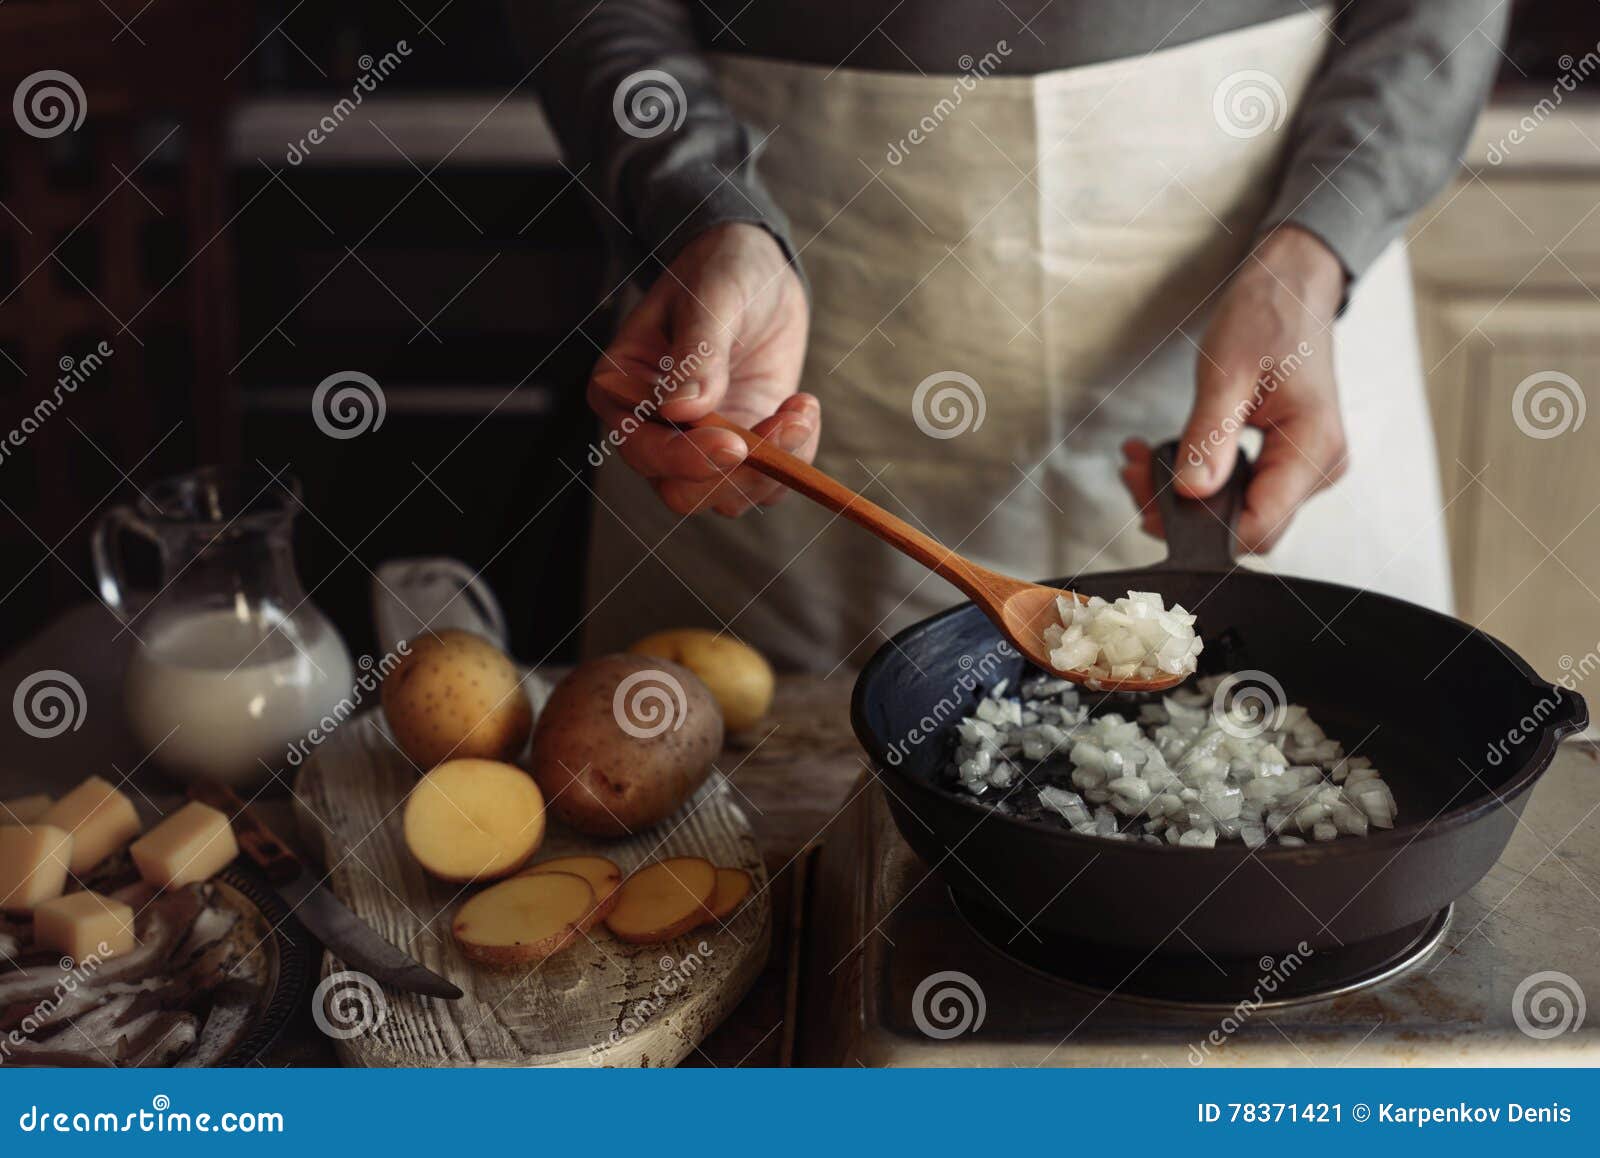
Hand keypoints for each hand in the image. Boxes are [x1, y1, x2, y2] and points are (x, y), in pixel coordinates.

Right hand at [588, 223, 814, 516]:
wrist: (757, 273)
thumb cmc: (720, 271)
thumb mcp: (711, 298)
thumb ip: (698, 354)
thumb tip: (684, 410)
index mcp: (622, 389)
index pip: (641, 447)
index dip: (685, 456)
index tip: (734, 443)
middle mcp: (653, 428)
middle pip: (681, 490)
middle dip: (735, 475)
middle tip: (783, 430)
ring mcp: (698, 443)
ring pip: (726, 497)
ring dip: (773, 469)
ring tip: (801, 409)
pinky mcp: (742, 446)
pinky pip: (764, 481)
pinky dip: (793, 459)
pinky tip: (803, 407)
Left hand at [1121, 225, 1347, 553]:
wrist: (1292, 284)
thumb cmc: (1271, 312)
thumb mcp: (1227, 372)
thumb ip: (1209, 437)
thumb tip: (1191, 491)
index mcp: (1313, 449)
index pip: (1258, 528)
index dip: (1203, 528)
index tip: (1154, 503)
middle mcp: (1316, 466)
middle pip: (1244, 525)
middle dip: (1182, 509)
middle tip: (1136, 473)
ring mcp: (1303, 466)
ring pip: (1236, 509)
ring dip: (1183, 493)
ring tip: (1143, 461)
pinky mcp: (1284, 459)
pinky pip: (1238, 487)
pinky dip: (1199, 476)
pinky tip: (1166, 455)